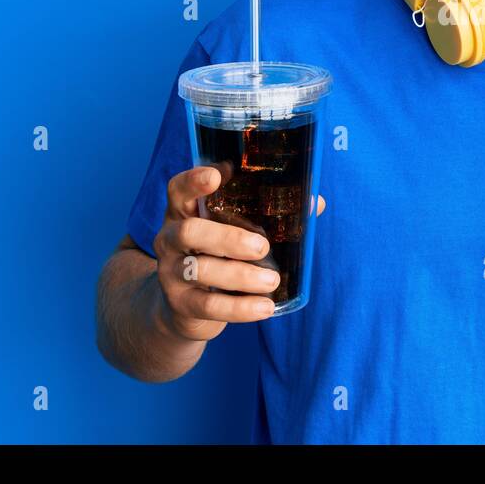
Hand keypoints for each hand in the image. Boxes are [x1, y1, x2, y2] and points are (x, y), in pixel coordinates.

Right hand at [152, 165, 325, 341]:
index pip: (178, 190)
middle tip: (262, 246)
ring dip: (241, 275)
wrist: (187, 309)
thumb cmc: (220, 257)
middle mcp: (170, 239)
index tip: (218, 174)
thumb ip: (268, 216)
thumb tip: (314, 203)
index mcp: (184, 213)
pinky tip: (265, 307)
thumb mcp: (236, 233)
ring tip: (272, 280)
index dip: (193, 180)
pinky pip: (209, 306)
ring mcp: (171, 273)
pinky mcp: (181, 304)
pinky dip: (240, 307)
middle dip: (228, 237)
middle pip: (189, 231)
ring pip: (199, 270)